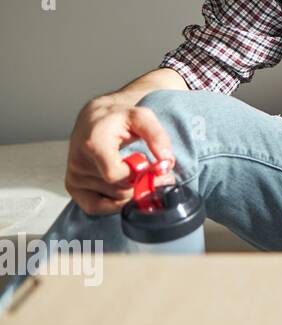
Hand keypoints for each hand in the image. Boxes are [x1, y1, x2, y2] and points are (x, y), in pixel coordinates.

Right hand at [65, 96, 173, 215]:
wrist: (94, 119)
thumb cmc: (118, 118)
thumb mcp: (142, 117)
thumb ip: (157, 137)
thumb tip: (167, 162)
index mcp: (94, 144)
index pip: (116, 175)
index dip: (140, 175)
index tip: (152, 165)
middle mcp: (79, 162)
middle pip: (118, 189)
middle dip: (143, 184)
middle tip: (157, 173)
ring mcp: (74, 177)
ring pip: (113, 199)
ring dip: (133, 191)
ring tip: (140, 174)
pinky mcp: (72, 187)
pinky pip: (95, 208)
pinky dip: (115, 203)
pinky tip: (125, 188)